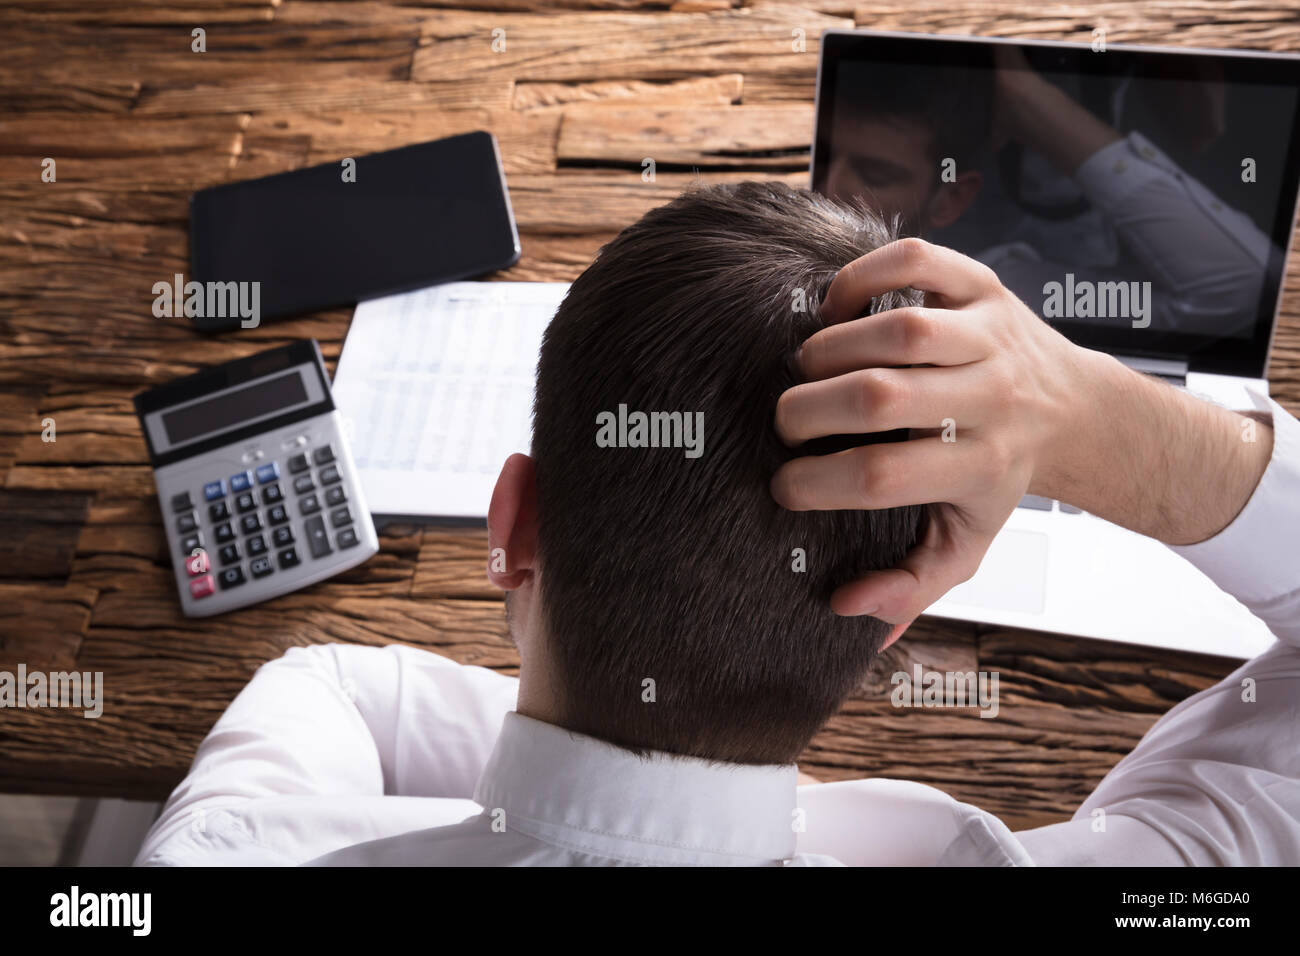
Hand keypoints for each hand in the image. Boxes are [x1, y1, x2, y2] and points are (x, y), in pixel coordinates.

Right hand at [771, 238, 1108, 630]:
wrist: (1073, 409)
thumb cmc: (999, 476)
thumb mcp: (966, 543)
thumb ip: (911, 585)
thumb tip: (849, 609)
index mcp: (981, 468)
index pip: (880, 478)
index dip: (815, 484)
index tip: (785, 488)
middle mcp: (991, 398)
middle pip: (880, 398)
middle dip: (807, 411)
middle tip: (785, 424)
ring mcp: (990, 335)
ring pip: (895, 330)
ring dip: (828, 349)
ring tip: (806, 369)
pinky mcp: (984, 286)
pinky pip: (917, 263)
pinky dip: (864, 276)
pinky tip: (837, 307)